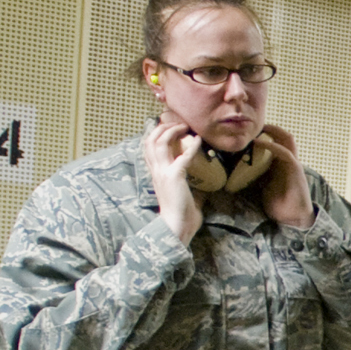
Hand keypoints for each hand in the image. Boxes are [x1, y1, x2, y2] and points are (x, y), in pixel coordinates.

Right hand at [143, 117, 204, 243]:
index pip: (148, 148)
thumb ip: (187, 185)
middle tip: (177, 122)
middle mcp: (156, 171)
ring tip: (184, 126)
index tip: (170, 127)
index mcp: (155, 174)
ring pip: (159, 143)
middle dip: (162, 127)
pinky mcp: (174, 176)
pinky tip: (199, 141)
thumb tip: (202, 183)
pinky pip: (182, 156)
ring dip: (172, 131)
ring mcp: (163, 173)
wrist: (176, 226)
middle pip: (150, 140)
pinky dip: (192, 146)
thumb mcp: (182, 194)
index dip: (157, 134)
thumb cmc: (182, 214)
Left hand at [257, 123, 313, 229]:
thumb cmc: (278, 205)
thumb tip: (231, 173)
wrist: (293, 218)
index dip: (265, 134)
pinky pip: (285, 152)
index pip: (276, 142)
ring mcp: (293, 164)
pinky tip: (259, 142)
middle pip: (283, 136)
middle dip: (270, 127)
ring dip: (273, 131)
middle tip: (252, 124)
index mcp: (281, 164)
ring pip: (286, 139)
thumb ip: (253, 176)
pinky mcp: (295, 169)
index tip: (249, 131)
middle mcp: (288, 160)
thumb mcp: (261, 186)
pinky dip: (272, 145)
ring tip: (257, 128)